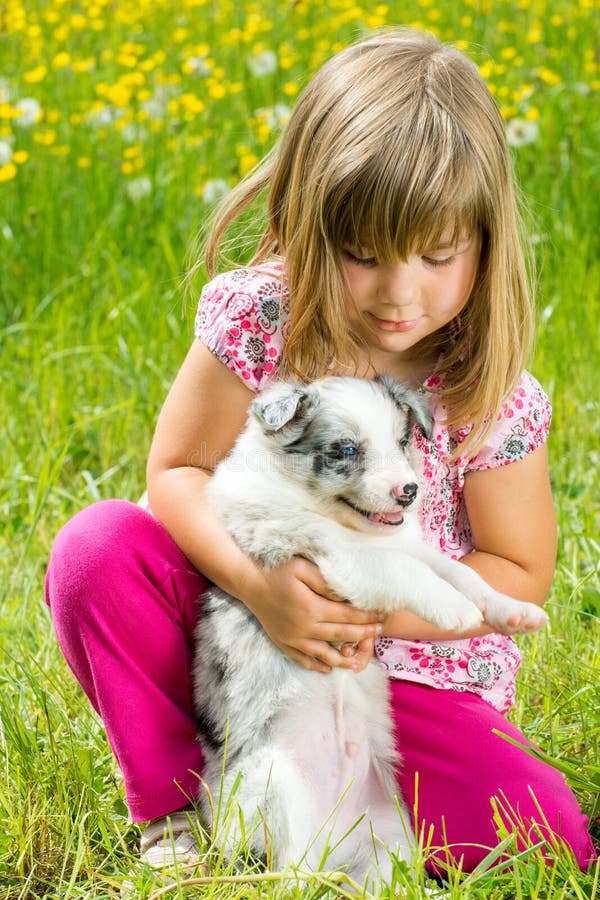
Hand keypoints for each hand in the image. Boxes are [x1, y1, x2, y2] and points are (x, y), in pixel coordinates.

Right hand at [241, 557, 383, 672]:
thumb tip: (347, 595)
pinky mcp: (283, 643)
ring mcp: (293, 638)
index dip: (367, 616)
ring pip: (324, 654)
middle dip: (363, 634)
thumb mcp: (302, 567)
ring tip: (360, 662)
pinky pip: (303, 659)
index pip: (347, 615)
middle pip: (341, 634)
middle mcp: (304, 628)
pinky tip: (328, 668)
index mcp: (312, 608)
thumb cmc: (277, 571)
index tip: (382, 615)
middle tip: (380, 632)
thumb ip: (326, 581)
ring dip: (344, 659)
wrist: (249, 583)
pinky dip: (317, 665)